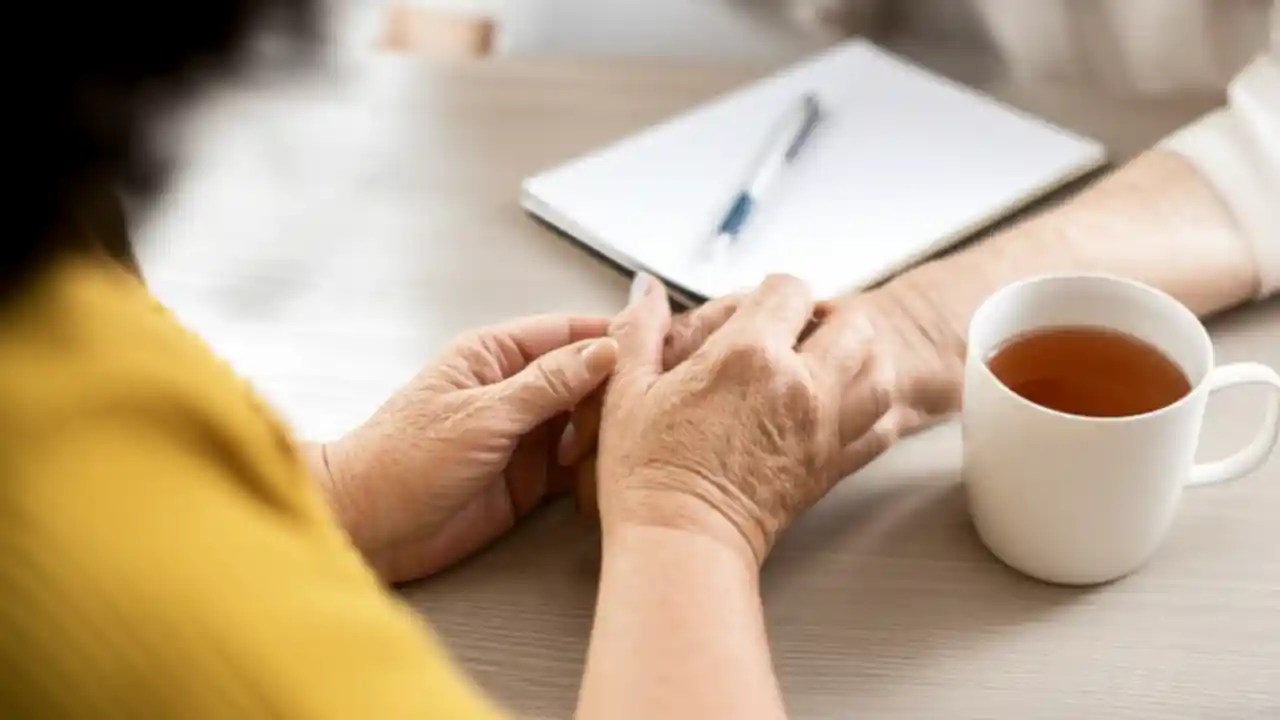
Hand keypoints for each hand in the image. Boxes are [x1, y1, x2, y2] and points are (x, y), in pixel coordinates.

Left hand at [309, 315, 617, 582]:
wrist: (367, 530)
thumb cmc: (401, 462)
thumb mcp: (482, 416)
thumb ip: (546, 385)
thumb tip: (604, 350)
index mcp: (494, 355)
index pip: (567, 332)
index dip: (612, 336)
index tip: (658, 342)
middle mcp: (515, 390)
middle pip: (585, 377)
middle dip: (616, 390)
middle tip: (647, 407)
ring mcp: (524, 434)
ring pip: (586, 421)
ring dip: (608, 431)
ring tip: (630, 443)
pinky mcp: (530, 479)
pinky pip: (577, 465)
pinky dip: (597, 468)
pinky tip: (614, 472)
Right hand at [594, 273, 886, 564]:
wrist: (679, 544)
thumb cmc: (646, 473)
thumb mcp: (627, 391)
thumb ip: (640, 331)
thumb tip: (646, 289)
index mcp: (746, 355)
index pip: (789, 291)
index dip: (777, 291)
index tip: (761, 306)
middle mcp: (799, 385)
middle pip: (854, 325)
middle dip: (833, 317)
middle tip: (806, 328)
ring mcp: (823, 428)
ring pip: (880, 374)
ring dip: (865, 358)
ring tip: (838, 359)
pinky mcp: (831, 467)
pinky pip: (880, 430)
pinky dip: (875, 413)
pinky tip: (848, 408)